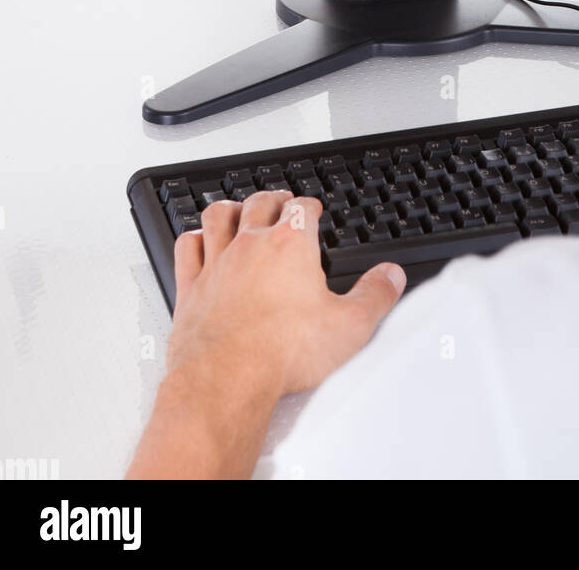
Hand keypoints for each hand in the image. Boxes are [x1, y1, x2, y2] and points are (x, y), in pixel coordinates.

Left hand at [127, 191, 404, 478]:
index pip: (302, 209)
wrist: (226, 379)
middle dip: (274, 198)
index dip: (311, 206)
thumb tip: (391, 277)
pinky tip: (197, 240)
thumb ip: (375, 296)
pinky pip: (187, 248)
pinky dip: (193, 238)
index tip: (314, 210)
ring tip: (238, 209)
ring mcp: (217, 264)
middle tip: (281, 201)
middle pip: (260, 203)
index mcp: (290, 246)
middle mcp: (251, 246)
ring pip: (219, 217)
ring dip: (230, 208)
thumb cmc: (281, 353)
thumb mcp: (349, 327)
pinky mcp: (191, 288)